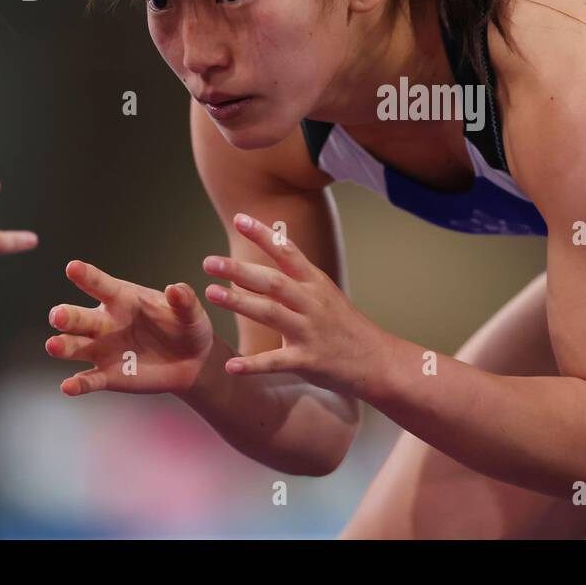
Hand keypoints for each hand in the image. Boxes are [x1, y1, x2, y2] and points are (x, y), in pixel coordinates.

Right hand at [47, 260, 216, 395]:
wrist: (192, 361)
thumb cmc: (187, 327)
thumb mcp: (191, 312)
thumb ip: (184, 301)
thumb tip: (175, 288)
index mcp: (123, 299)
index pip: (100, 285)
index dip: (86, 276)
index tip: (72, 267)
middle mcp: (106, 323)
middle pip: (80, 317)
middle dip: (66, 316)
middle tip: (58, 315)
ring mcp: (103, 350)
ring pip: (75, 346)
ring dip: (63, 346)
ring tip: (53, 345)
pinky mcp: (108, 375)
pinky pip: (89, 379)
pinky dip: (78, 384)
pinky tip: (68, 387)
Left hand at [203, 213, 391, 396]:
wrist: (377, 359)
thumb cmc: (344, 325)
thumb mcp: (324, 293)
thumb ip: (297, 276)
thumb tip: (272, 248)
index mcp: (315, 283)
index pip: (288, 251)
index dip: (264, 234)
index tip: (239, 218)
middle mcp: (312, 302)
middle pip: (273, 281)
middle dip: (239, 270)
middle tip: (208, 262)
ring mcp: (310, 331)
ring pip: (271, 313)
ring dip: (240, 303)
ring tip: (211, 294)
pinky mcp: (308, 360)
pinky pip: (276, 362)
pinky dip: (252, 364)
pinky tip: (230, 366)